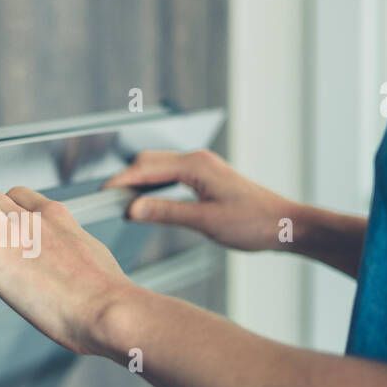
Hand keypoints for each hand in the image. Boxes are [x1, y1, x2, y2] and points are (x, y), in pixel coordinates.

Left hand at [0, 186, 136, 354]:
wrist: (102, 308)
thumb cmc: (101, 296)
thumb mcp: (90, 258)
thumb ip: (69, 249)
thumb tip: (62, 260)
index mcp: (57, 217)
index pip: (18, 196)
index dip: (4, 212)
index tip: (1, 230)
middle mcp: (32, 218)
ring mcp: (12, 230)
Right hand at [103, 150, 292, 251]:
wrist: (285, 225)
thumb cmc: (255, 222)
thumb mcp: (205, 222)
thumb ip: (166, 213)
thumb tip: (133, 208)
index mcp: (196, 166)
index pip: (146, 168)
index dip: (120, 181)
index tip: (101, 194)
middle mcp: (198, 161)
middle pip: (148, 162)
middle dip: (125, 179)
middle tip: (106, 201)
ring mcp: (202, 168)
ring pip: (158, 167)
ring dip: (138, 182)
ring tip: (122, 202)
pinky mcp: (205, 178)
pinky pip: (170, 175)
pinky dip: (153, 185)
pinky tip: (148, 200)